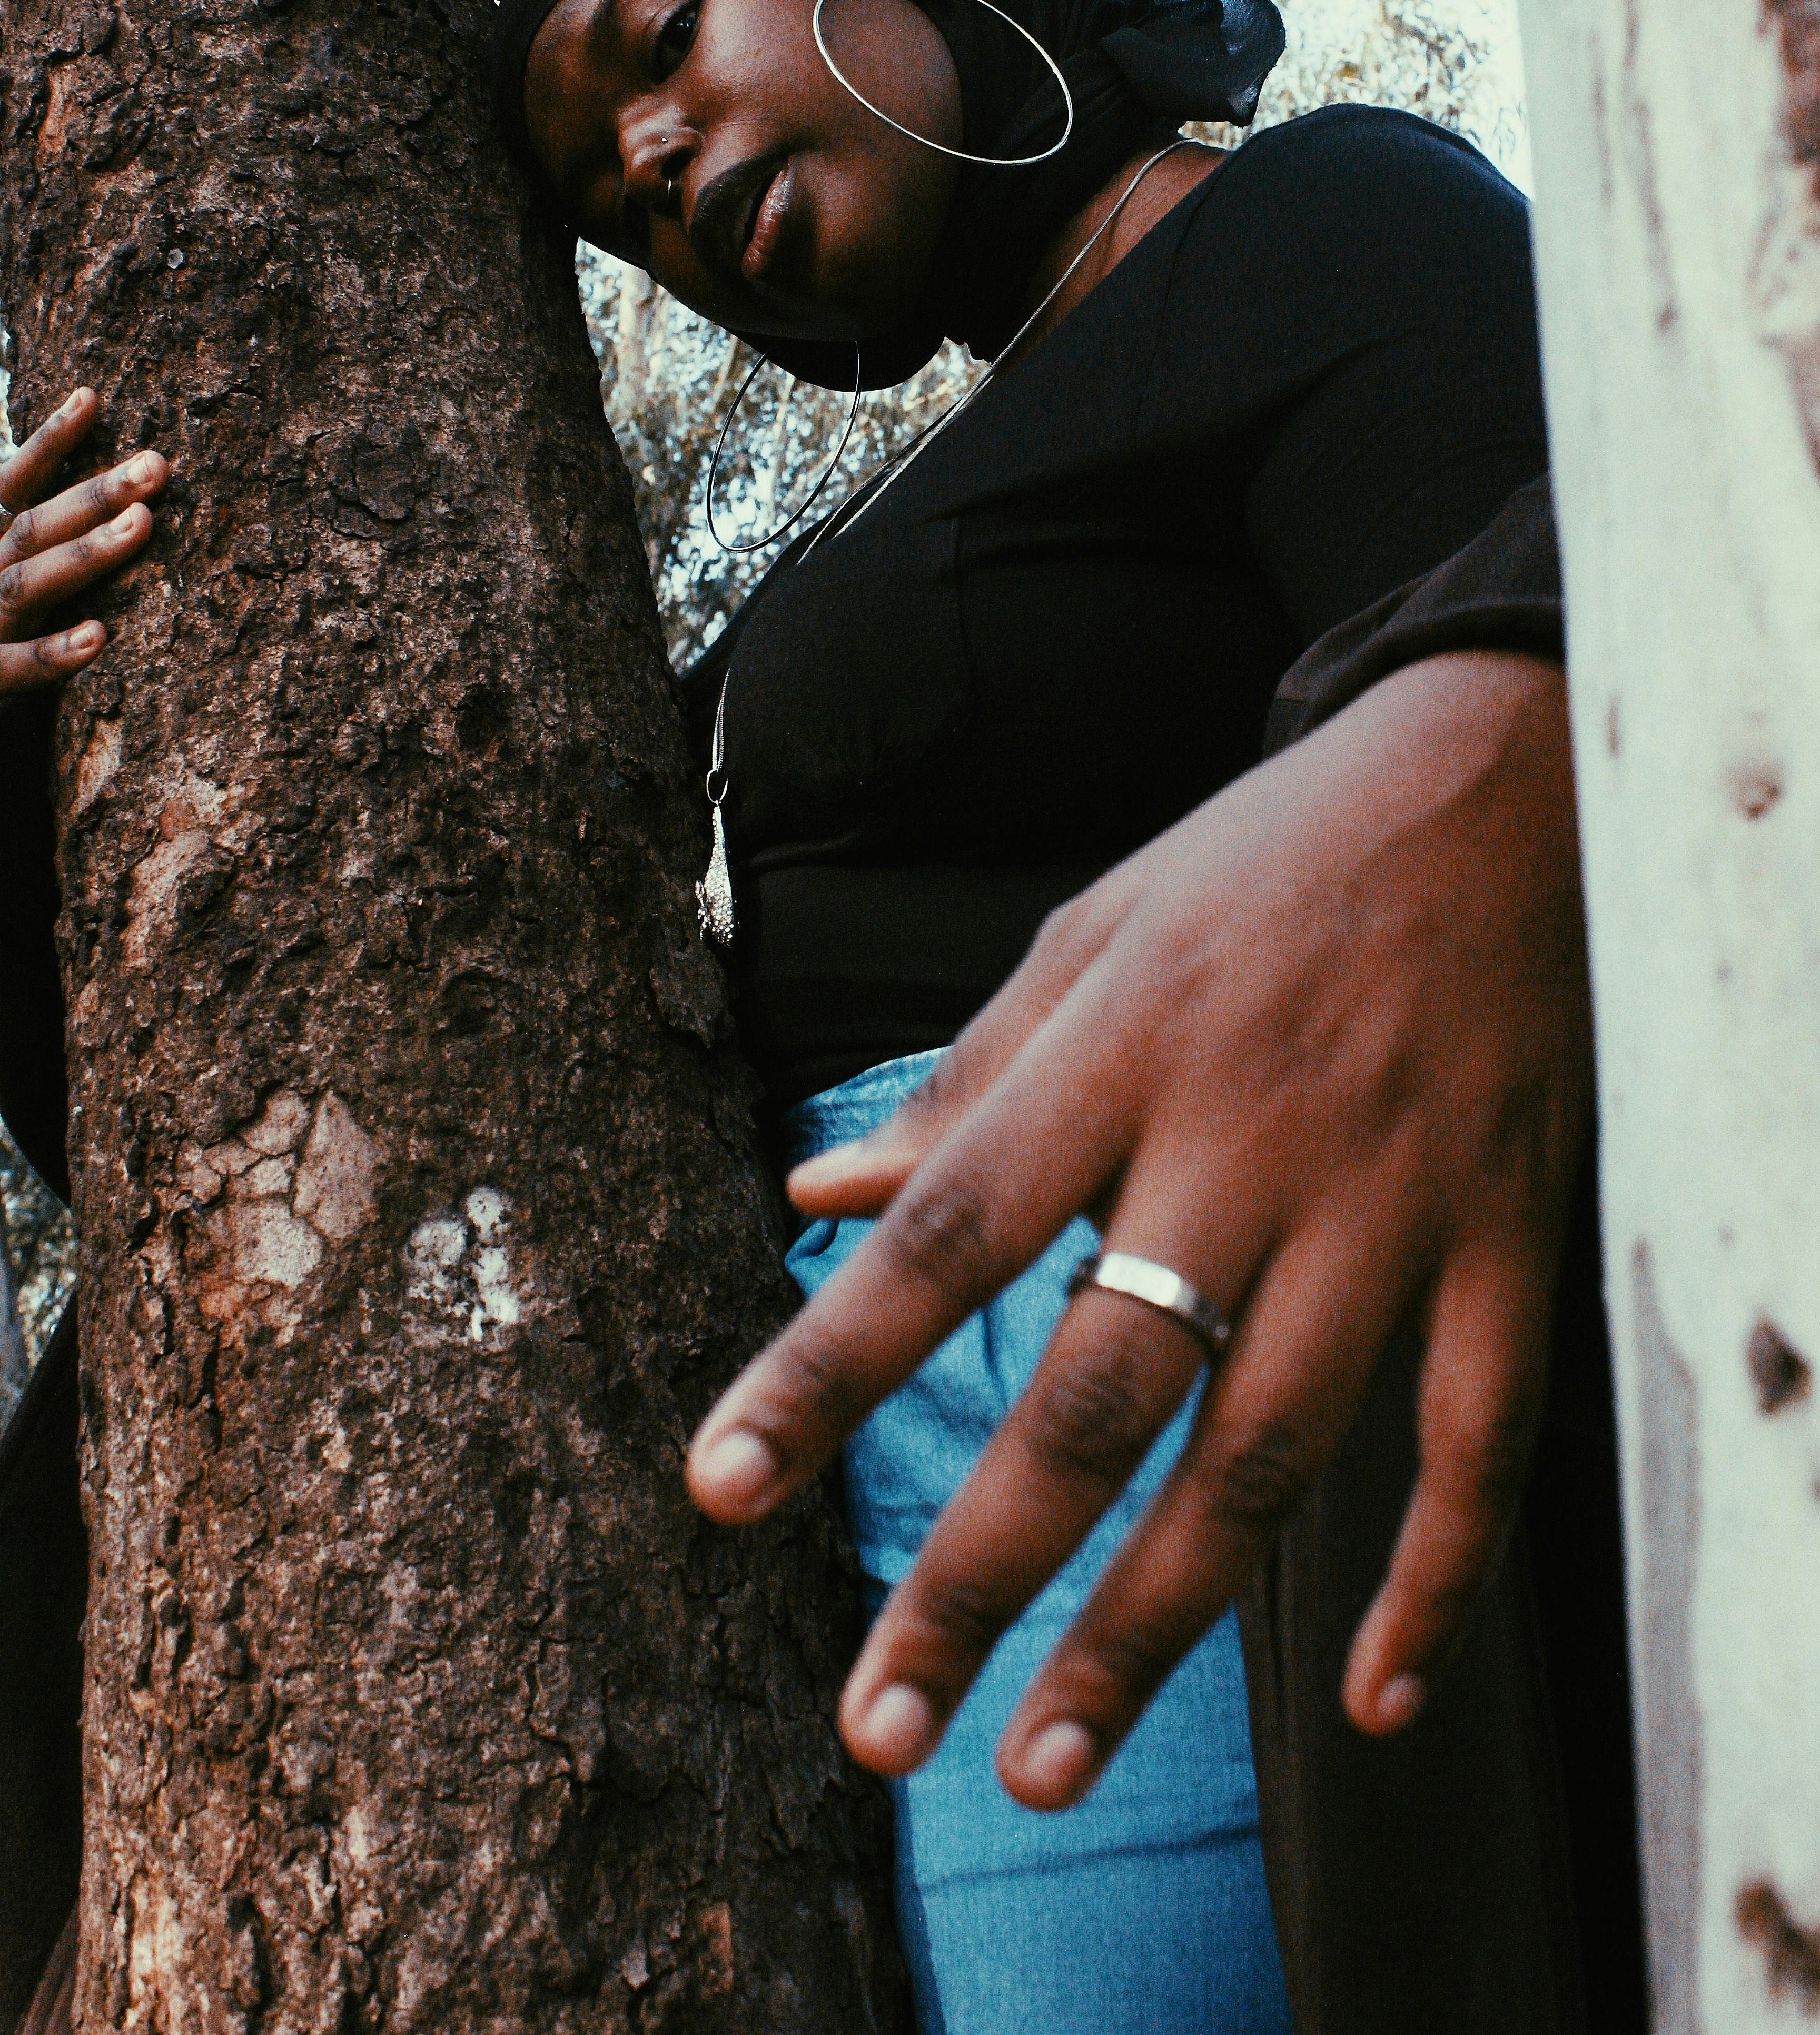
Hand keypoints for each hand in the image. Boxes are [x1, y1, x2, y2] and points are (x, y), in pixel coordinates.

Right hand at [0, 388, 167, 697]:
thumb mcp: (2, 561)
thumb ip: (30, 529)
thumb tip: (95, 490)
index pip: (14, 481)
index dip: (49, 441)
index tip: (90, 396)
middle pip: (36, 525)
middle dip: (94, 493)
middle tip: (157, 464)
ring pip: (29, 583)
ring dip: (86, 553)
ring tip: (141, 523)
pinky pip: (16, 667)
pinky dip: (53, 653)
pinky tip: (98, 637)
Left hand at [687, 652, 1592, 1809]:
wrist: (1496, 784)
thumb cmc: (1263, 862)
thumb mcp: (1092, 932)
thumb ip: (962, 1083)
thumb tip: (815, 1202)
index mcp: (1118, 1051)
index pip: (945, 1235)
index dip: (825, 1370)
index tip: (719, 1493)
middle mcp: (1243, 1139)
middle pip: (1097, 1388)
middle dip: (978, 1569)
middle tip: (879, 1727)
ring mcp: (1386, 1201)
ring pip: (1266, 1453)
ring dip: (1154, 1625)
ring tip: (1045, 1764)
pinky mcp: (1503, 1239)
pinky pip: (1474, 1438)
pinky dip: (1433, 1580)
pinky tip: (1373, 1704)